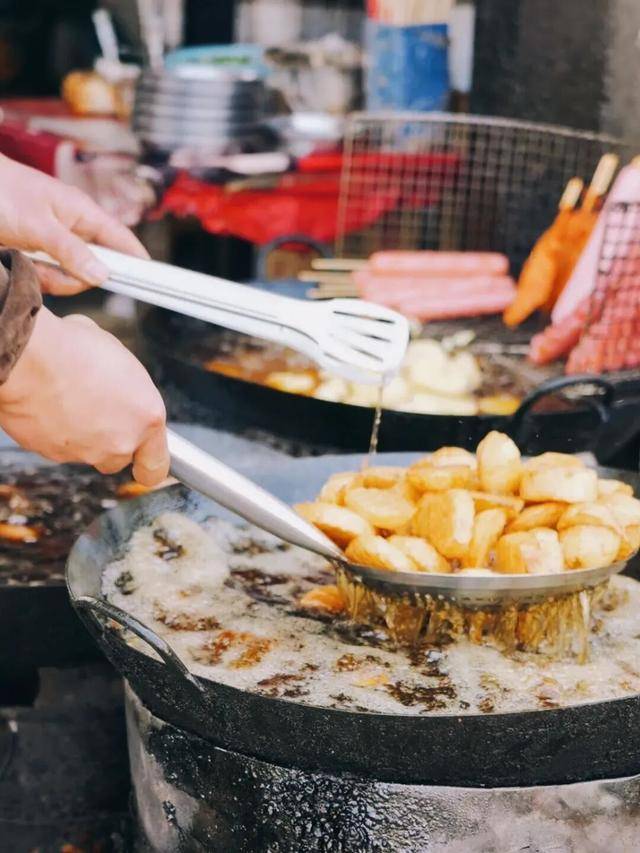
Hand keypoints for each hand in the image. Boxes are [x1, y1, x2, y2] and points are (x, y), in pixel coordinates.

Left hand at [0, 154, 147, 294]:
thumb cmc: (1, 192)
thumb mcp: (37, 225)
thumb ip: (71, 251)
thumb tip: (103, 275)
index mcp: (82, 213)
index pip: (122, 240)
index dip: (137, 261)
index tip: (149, 282)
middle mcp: (73, 228)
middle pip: (95, 268)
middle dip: (73, 278)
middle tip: (48, 272)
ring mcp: (56, 241)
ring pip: (70, 275)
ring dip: (49, 278)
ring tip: (25, 262)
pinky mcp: (38, 251)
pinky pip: (49, 275)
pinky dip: (36, 276)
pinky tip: (20, 262)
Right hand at [0, 308, 168, 484]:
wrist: (28, 359)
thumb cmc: (72, 349)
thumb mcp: (117, 357)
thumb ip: (126, 384)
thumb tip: (117, 381)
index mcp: (147, 416)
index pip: (157, 465)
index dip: (149, 464)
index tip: (145, 463)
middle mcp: (121, 441)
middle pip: (120, 458)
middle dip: (111, 442)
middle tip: (97, 414)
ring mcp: (87, 452)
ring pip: (90, 455)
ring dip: (84, 438)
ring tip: (69, 404)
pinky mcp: (55, 455)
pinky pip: (60, 449)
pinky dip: (56, 435)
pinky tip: (50, 408)